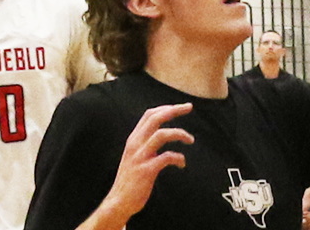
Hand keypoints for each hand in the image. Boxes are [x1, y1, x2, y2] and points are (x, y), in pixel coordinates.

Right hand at [99, 103, 193, 222]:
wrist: (119, 202)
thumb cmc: (131, 179)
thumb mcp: (134, 156)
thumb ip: (145, 144)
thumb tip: (161, 134)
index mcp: (133, 140)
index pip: (149, 115)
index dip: (165, 108)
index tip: (180, 107)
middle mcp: (135, 145)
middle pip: (155, 119)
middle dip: (174, 110)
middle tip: (189, 107)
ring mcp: (140, 157)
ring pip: (162, 134)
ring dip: (180, 133)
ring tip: (191, 139)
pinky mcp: (146, 170)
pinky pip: (167, 157)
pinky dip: (178, 158)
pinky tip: (182, 164)